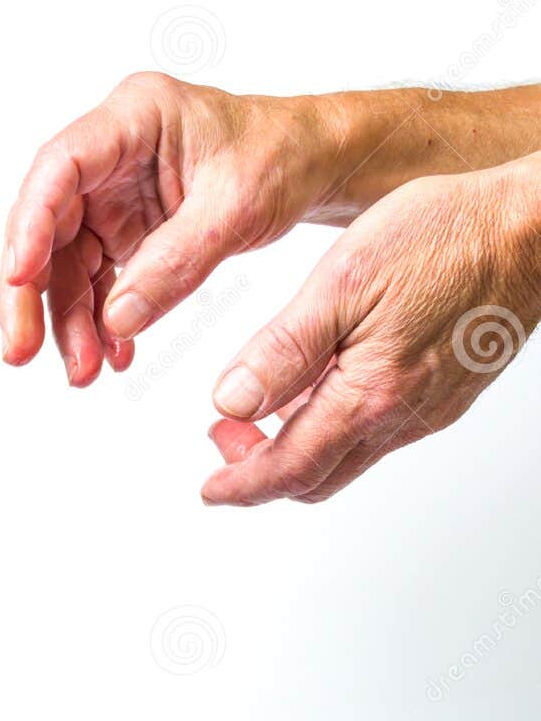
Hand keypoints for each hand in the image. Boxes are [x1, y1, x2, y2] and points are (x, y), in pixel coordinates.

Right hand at [0, 74, 333, 384]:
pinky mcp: (126, 233)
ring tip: (83, 374)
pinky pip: (99, 283)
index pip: (60, 167)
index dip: (31, 224)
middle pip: (46, 224)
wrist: (313, 164)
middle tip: (20, 351)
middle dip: (30, 293)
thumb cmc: (282, 157)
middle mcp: (111, 155)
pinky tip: (113, 357)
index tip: (19, 279)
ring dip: (69, 322)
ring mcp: (114, 196)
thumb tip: (116, 320)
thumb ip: (177, 262)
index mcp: (135, 117)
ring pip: (66, 264)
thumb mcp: (238, 207)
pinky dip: (102, 323)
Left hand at [204, 157, 540, 505]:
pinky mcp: (445, 397)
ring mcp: (427, 412)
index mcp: (368, 396)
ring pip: (348, 458)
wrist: (533, 228)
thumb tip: (230, 402)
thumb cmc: (447, 237)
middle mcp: (400, 419)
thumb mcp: (344, 281)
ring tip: (266, 409)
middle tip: (226, 442)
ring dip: (299, 448)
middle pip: (317, 478)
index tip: (211, 491)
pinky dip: (336, 427)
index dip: (242, 486)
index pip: (289, 468)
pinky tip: (324, 386)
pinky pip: (379, 433)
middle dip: (262, 472)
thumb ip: (283, 350)